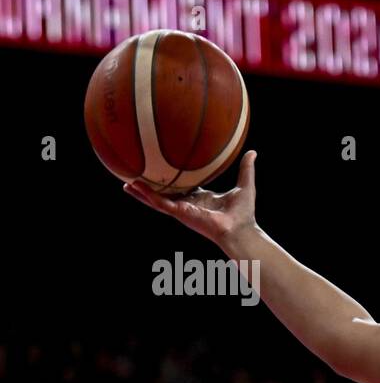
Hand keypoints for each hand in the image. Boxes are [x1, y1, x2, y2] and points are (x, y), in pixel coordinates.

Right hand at [122, 149, 257, 246]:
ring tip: (124, 183)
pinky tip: (134, 187)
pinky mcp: (180, 213)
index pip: (183, 187)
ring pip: (156, 199)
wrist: (240, 230)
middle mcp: (189, 204)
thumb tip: (252, 152)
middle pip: (165, 193)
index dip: (172, 179)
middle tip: (135, 175)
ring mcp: (182, 209)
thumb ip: (245, 169)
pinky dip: (147, 195)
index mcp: (201, 198)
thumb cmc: (243, 214)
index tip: (163, 169)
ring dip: (141, 192)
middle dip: (150, 186)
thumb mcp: (244, 186)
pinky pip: (159, 203)